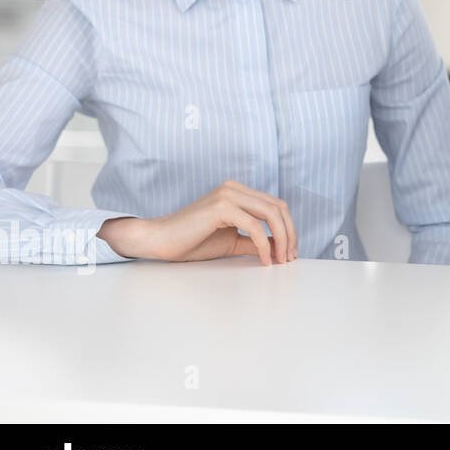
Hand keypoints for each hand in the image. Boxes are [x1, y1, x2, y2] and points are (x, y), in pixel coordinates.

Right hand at [97, 180, 297, 265]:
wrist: (159, 241)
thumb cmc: (192, 242)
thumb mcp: (231, 241)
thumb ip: (255, 241)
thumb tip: (279, 248)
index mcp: (238, 192)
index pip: (275, 206)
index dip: (288, 228)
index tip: (290, 252)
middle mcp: (235, 188)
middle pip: (278, 207)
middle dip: (289, 234)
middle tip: (290, 258)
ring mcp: (228, 194)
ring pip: (271, 213)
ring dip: (282, 239)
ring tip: (281, 260)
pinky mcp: (221, 207)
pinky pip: (254, 226)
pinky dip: (264, 245)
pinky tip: (265, 260)